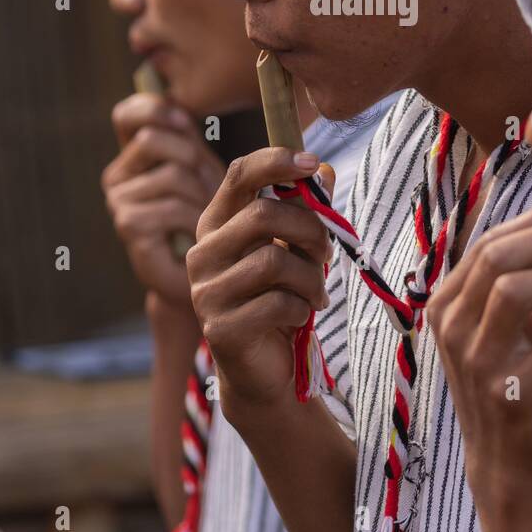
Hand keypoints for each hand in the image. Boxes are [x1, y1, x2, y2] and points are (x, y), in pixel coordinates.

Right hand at [102, 94, 224, 306]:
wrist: (209, 271)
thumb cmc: (210, 215)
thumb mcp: (202, 167)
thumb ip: (188, 136)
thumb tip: (178, 104)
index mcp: (134, 157)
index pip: (127, 114)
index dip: (153, 109)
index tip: (183, 121)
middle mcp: (118, 176)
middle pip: (152, 140)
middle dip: (191, 159)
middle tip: (206, 188)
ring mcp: (119, 202)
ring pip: (170, 175)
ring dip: (200, 196)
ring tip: (204, 217)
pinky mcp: (129, 227)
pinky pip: (171, 207)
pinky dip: (193, 219)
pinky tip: (194, 234)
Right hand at [187, 148, 332, 412]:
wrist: (264, 369)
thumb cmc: (279, 298)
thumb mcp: (297, 248)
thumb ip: (307, 210)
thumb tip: (325, 169)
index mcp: (217, 224)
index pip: (239, 175)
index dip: (276, 161)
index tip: (313, 162)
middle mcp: (203, 253)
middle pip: (262, 215)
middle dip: (309, 230)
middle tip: (327, 253)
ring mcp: (206, 292)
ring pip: (273, 260)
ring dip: (310, 277)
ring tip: (316, 293)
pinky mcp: (220, 328)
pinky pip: (277, 303)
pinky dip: (301, 308)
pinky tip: (299, 317)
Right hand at [429, 200, 531, 517]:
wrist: (506, 461)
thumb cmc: (511, 380)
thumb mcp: (498, 328)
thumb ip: (514, 282)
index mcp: (445, 305)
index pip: (486, 243)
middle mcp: (452, 329)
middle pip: (497, 257)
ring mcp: (478, 362)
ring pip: (515, 290)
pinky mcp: (512, 393)